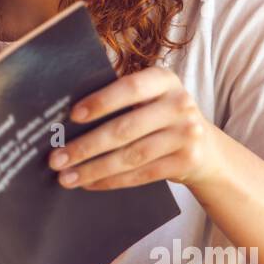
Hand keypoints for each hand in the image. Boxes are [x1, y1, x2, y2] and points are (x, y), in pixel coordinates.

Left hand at [47, 66, 224, 190]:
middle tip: (56, 159)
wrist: (207, 149)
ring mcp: (187, 134)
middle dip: (86, 146)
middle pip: (125, 128)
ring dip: (93, 169)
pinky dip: (111, 180)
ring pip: (131, 155)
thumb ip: (121, 100)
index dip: (101, 102)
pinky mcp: (186, 161)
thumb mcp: (151, 99)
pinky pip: (141, 174)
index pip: (130, 88)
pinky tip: (90, 183)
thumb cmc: (161, 119)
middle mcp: (179, 104)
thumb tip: (66, 120)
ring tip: (66, 177)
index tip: (73, 116)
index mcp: (164, 80)